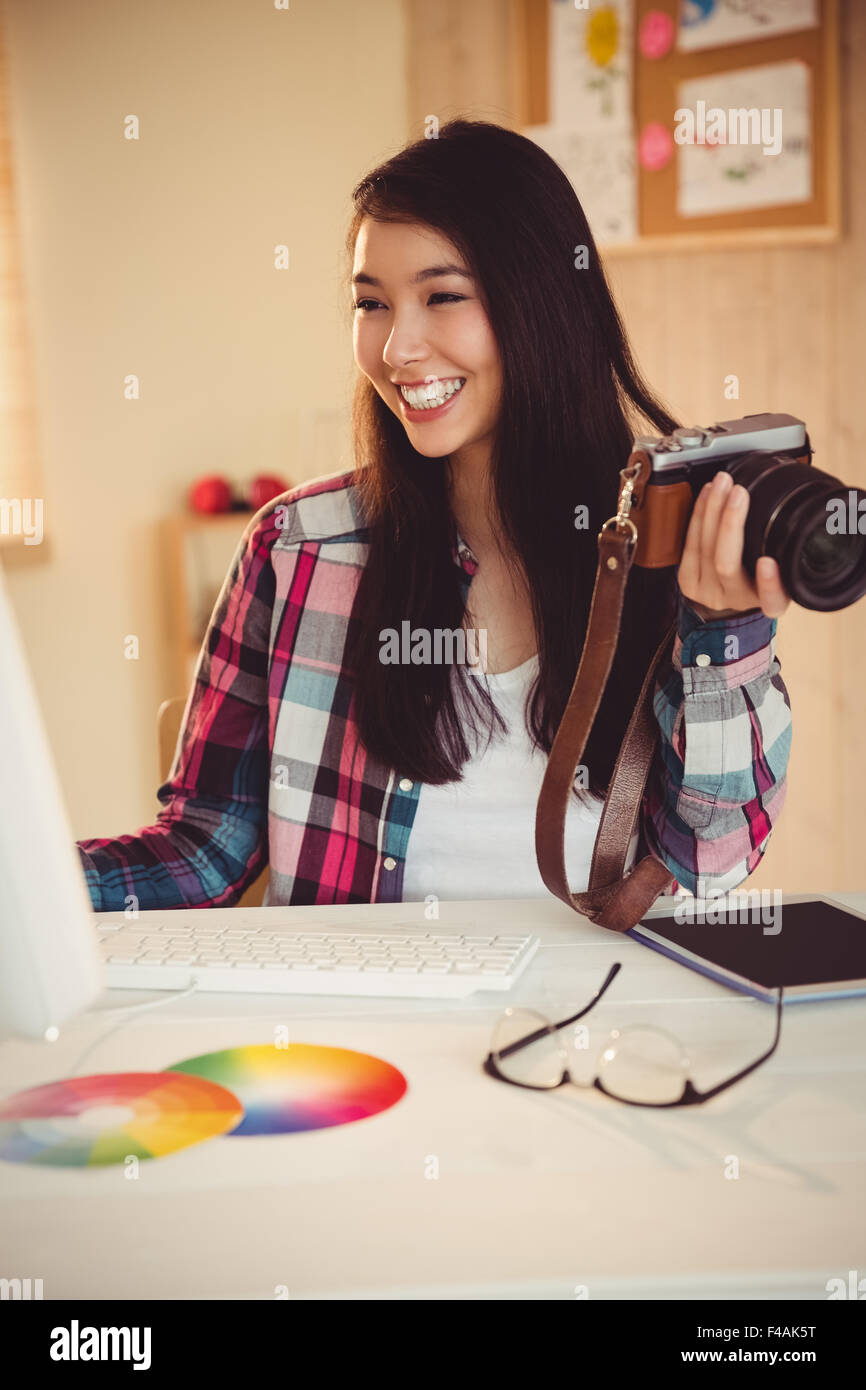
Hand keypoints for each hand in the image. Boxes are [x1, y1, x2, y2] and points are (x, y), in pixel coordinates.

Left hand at [677, 470, 790, 620]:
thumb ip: (792, 559)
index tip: (767, 562)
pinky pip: (689, 542)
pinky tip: (708, 494)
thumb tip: (805, 516)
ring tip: (722, 484)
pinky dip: (699, 513)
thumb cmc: (760, 582)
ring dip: (711, 510)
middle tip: (739, 492)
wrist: (726, 604)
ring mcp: (706, 591)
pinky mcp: (686, 579)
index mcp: (767, 604)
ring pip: (704, 548)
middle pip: (727, 564)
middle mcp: (735, 601)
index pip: (771, 600)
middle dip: (730, 523)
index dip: (769, 583)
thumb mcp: (785, 577)